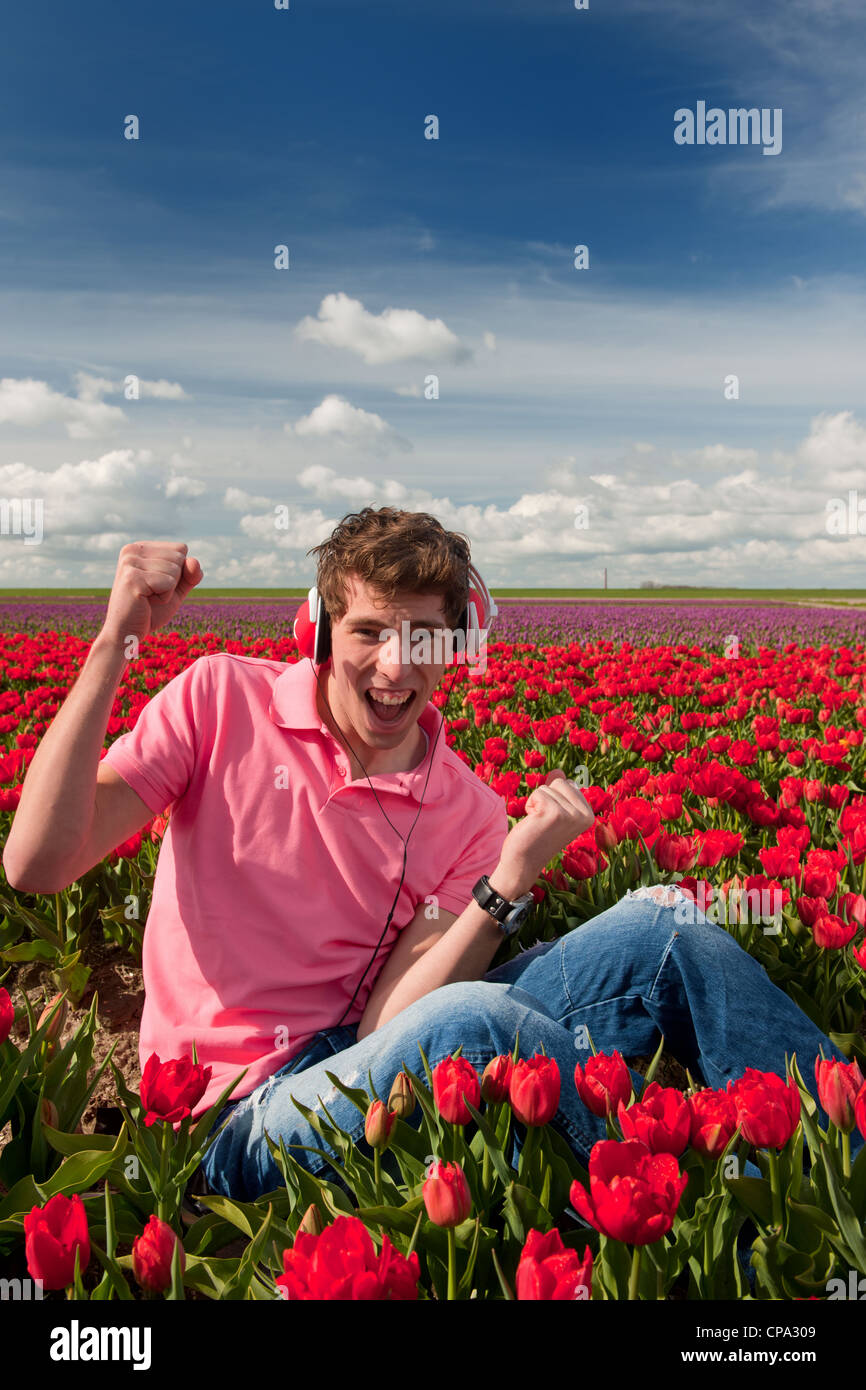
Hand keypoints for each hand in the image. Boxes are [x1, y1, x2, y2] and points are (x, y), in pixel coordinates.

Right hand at [100, 541, 203, 647]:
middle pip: (179, 557)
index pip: (180, 548)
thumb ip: (189, 574)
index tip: (157, 584)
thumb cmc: (150, 611)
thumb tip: (194, 561)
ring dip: (168, 591)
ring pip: (175, 570)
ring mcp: (130, 563)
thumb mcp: (176, 589)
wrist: (127, 633)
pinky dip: (164, 598)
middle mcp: (132, 550)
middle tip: (152, 594)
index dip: (178, 572)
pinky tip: (146, 602)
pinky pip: (169, 583)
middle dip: (173, 581)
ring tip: (148, 598)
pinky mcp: (133, 578)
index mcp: (140, 547)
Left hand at [496, 770, 594, 893]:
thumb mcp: (552, 811)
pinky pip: (538, 793)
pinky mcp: (554, 814)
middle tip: (543, 821)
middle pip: (559, 782)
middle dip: (545, 797)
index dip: (553, 798)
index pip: (569, 784)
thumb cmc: (537, 836)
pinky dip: (530, 805)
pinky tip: (533, 822)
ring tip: (538, 823)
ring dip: (536, 803)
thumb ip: (558, 791)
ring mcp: (571, 815)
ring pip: (547, 787)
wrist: (523, 862)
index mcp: (589, 815)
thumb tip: (558, 770)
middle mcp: (585, 815)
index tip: (551, 820)